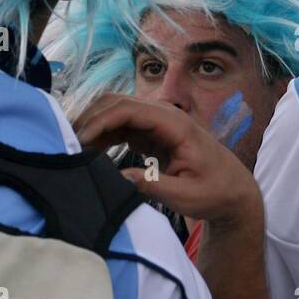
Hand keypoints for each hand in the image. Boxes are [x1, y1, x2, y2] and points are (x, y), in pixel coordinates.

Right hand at [75, 93, 261, 227]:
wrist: (232, 191)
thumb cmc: (214, 192)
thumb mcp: (186, 195)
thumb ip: (153, 186)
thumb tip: (118, 178)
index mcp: (174, 123)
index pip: (129, 109)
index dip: (100, 121)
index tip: (79, 141)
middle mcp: (163, 115)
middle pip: (116, 103)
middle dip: (89, 118)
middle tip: (66, 143)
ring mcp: (155, 122)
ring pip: (114, 111)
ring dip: (92, 125)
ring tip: (71, 148)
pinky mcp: (149, 133)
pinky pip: (119, 126)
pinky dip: (101, 134)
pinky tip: (87, 151)